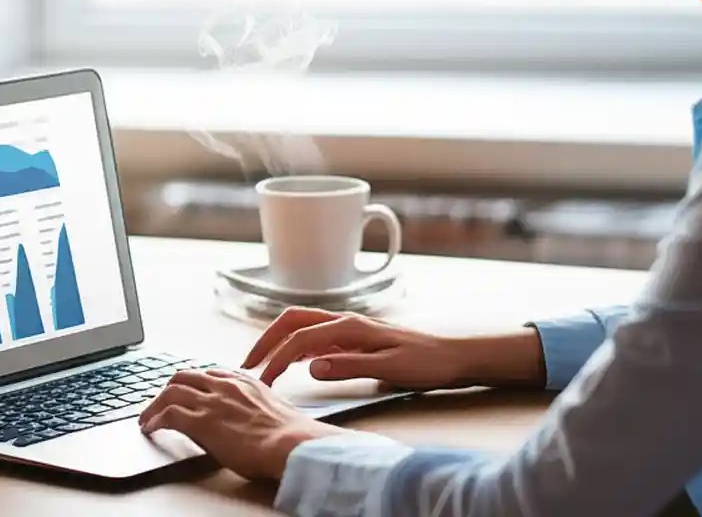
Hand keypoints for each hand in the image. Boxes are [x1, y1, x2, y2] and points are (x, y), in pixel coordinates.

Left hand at [138, 368, 346, 479]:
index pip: (209, 373)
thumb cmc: (291, 435)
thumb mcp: (272, 409)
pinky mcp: (201, 422)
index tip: (188, 390)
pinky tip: (150, 427)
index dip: (193, 382)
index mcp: (243, 380)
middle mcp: (224, 385)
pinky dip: (154, 419)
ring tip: (147, 417)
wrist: (293, 443)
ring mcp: (211, 401)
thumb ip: (254, 407)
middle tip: (161, 401)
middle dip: (169, 388)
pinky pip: (168, 414)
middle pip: (185, 376)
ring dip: (155, 405)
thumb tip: (249, 419)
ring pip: (171, 391)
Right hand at [242, 306, 473, 388]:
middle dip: (266, 339)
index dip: (277, 359)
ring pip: (301, 325)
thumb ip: (348, 366)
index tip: (263, 381)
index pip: (300, 339)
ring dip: (277, 340)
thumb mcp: (389, 368)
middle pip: (292, 321)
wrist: (453, 356)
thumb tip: (310, 366)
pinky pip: (315, 336)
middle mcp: (345, 322)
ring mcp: (348, 329)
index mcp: (350, 327)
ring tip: (261, 363)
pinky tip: (292, 363)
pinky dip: (295, 346)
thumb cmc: (426, 362)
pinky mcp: (353, 339)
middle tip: (248, 364)